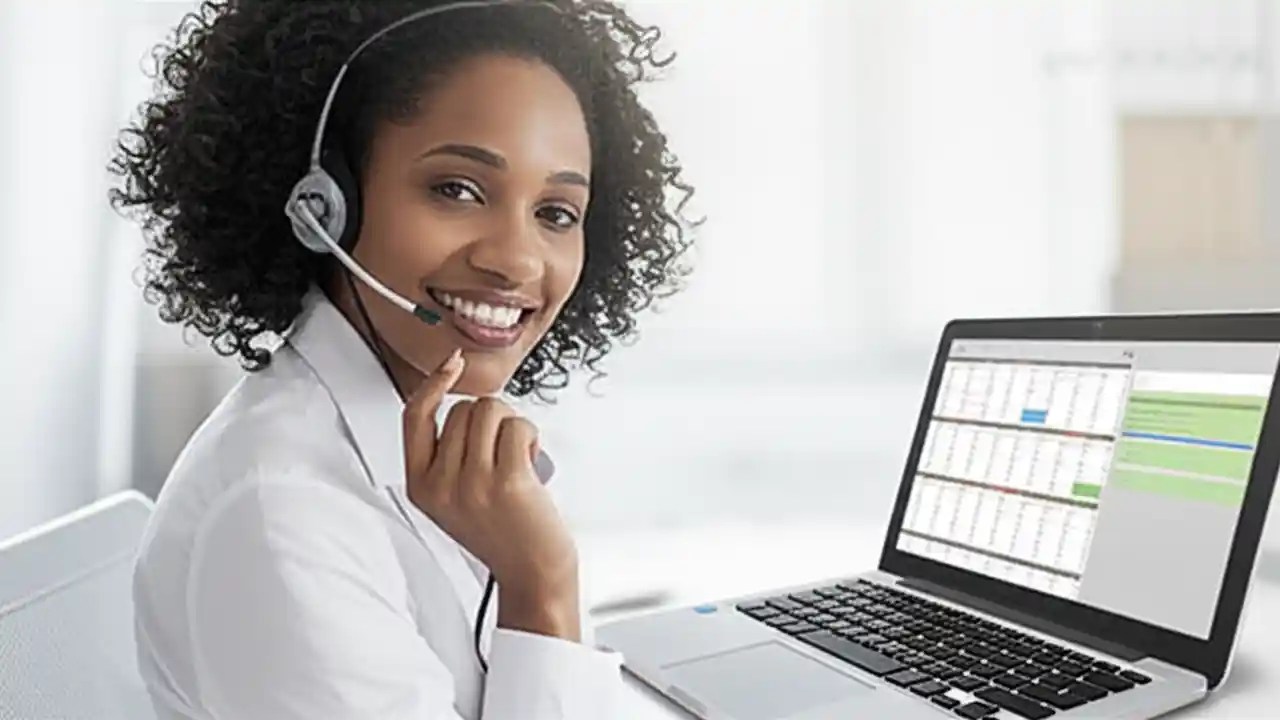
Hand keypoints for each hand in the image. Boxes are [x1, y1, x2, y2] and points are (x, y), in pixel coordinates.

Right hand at [402, 350, 579, 639]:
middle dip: (491, 420)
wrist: (533, 571)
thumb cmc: (503, 531)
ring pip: (490, 411)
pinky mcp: (505, 480)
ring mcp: (471, 483)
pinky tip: (531, 462)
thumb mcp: (455, 497)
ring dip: (512, 426)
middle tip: (504, 455)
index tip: (451, 363)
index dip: (432, 384)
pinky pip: (516, 426)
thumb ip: (448, 455)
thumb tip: (462, 400)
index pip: (413, 417)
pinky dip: (530, 436)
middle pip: (463, 409)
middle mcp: (440, 485)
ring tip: (517, 459)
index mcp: (421, 486)